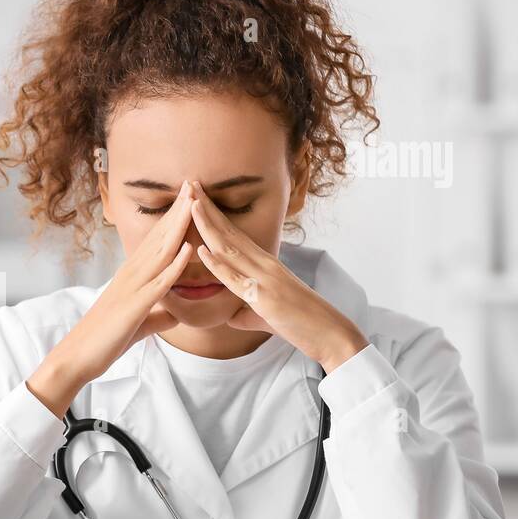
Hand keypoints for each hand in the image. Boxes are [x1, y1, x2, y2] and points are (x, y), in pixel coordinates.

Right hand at [27, 181, 197, 418]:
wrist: (79, 356)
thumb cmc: (106, 339)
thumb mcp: (139, 322)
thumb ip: (159, 314)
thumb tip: (178, 313)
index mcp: (133, 275)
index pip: (157, 240)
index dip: (174, 218)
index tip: (190, 198)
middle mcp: (132, 274)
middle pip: (160, 236)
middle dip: (179, 210)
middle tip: (196, 183)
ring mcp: (133, 287)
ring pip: (161, 251)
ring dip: (179, 226)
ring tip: (195, 203)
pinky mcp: (135, 305)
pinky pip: (159, 282)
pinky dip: (174, 264)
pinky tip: (189, 248)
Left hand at [187, 180, 368, 373]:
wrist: (329, 333)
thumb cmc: (299, 323)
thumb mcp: (267, 314)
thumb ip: (246, 312)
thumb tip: (232, 316)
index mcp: (264, 264)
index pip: (234, 234)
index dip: (214, 215)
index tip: (196, 197)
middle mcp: (264, 264)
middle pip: (229, 232)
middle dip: (207, 209)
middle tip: (189, 184)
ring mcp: (265, 278)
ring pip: (230, 248)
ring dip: (208, 226)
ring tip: (191, 204)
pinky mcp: (265, 297)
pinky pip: (236, 279)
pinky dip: (217, 264)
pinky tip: (201, 250)